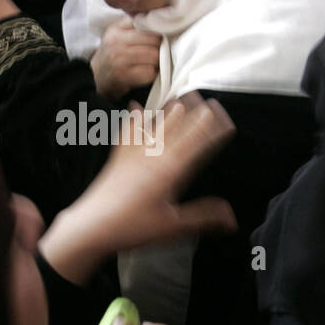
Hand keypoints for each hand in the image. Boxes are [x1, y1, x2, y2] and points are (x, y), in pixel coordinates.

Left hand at [38, 95, 236, 284]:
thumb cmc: (133, 227)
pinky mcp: (118, 159)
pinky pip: (128, 133)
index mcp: (170, 171)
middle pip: (177, 129)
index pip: (197, 144)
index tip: (223, 115)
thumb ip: (203, 217)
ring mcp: (134, 155)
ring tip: (179, 98)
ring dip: (168, 112)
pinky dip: (134, 120)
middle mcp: (153, 157)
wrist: (91, 226)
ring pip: (155, 127)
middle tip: (204, 97)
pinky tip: (136, 108)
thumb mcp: (173, 227)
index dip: (211, 128)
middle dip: (192, 113)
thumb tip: (232, 217)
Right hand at [90, 16, 160, 99]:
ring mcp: (120, 61)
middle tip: (158, 50)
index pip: (146, 25)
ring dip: (157, 60)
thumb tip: (155, 16)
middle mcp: (117, 44)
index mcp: (116, 31)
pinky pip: (150, 72)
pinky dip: (152, 73)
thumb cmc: (111, 52)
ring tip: (152, 61)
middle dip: (160, 46)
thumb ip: (132, 23)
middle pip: (154, 41)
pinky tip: (146, 72)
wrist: (96, 76)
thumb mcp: (115, 32)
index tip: (159, 36)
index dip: (156, 31)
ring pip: (154, 56)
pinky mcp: (125, 76)